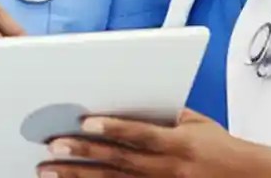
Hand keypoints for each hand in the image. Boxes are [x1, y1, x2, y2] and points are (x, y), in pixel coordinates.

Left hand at [36, 109, 270, 177]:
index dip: (113, 129)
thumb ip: (164, 114)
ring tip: (49, 170)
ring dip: (79, 176)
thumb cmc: (221, 147)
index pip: (141, 135)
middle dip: (83, 154)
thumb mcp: (197, 123)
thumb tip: (127, 100)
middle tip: (52, 145)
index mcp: (181, 144)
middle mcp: (171, 169)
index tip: (84, 122)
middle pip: (120, 162)